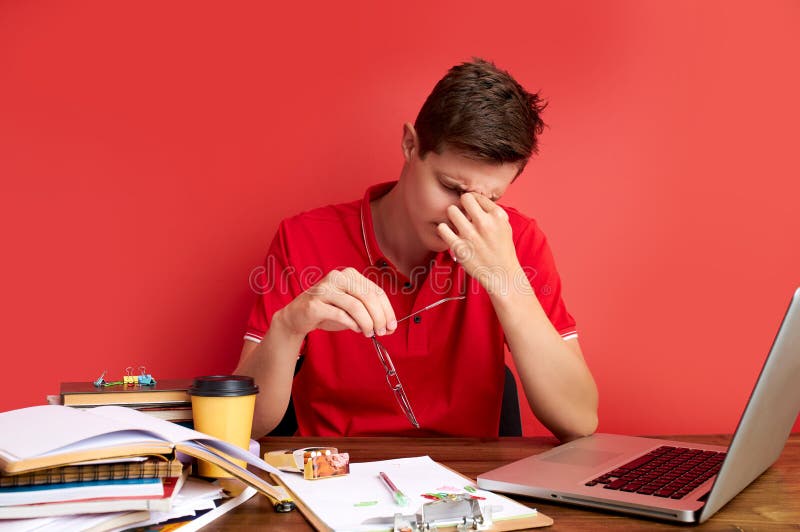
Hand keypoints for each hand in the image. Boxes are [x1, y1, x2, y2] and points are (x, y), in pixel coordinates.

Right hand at [277, 267, 396, 338]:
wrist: (298, 316)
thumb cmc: (328, 310)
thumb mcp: (352, 308)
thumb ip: (370, 312)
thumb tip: (390, 326)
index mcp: (350, 275)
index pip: (376, 291)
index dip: (388, 310)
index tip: (392, 326)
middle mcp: (338, 277)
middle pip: (368, 297)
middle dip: (380, 318)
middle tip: (383, 332)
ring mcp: (325, 289)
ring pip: (356, 306)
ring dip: (367, 323)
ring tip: (370, 333)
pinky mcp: (315, 303)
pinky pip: (340, 315)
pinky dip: (353, 324)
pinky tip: (357, 329)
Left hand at [436, 193, 519, 293]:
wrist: (502, 275)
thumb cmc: (502, 249)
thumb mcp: (504, 225)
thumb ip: (491, 211)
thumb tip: (474, 197)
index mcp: (498, 216)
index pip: (477, 196)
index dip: (472, 201)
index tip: (471, 208)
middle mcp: (485, 223)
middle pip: (464, 199)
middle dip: (461, 204)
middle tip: (462, 213)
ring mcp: (471, 236)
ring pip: (451, 211)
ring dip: (452, 215)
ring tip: (456, 223)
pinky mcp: (460, 248)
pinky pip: (442, 228)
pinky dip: (443, 229)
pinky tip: (449, 233)